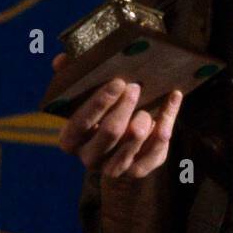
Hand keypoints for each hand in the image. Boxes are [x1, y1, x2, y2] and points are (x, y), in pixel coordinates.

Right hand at [53, 52, 183, 177]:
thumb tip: (62, 60)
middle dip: (125, 107)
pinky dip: (166, 125)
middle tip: (135, 86)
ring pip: (133, 142)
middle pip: (110, 132)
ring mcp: (114, 168)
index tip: (118, 82)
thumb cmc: (95, 113)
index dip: (100, 102)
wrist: (112, 148)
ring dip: (143, 119)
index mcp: (70, 139)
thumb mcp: (80, 97)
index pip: (81, 122)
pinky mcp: (138, 171)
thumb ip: (69, 78)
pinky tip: (170, 102)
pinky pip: (156, 151)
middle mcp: (90, 158)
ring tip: (146, 104)